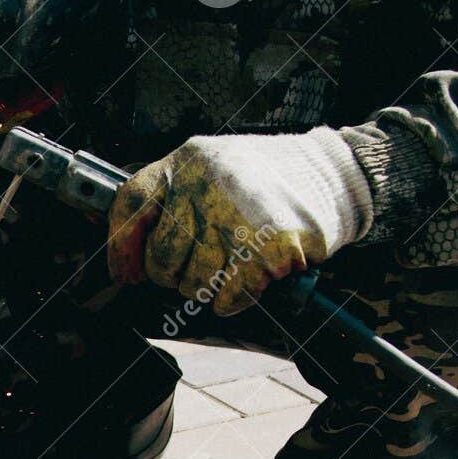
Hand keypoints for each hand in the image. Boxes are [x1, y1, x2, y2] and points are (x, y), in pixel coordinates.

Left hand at [107, 128, 372, 314]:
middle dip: (173, 274)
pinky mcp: (271, 247)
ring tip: (233, 262)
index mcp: (188, 159)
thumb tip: (124, 262)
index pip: (130, 206)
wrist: (336, 173)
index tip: (127, 273)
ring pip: (193, 285)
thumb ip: (168, 199)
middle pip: (160, 259)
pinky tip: (250, 276)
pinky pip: (230, 298)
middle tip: (199, 263)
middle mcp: (208, 183)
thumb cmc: (263, 181)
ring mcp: (240, 215)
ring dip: (209, 287)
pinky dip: (235, 299)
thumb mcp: (208, 169)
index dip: (121, 249)